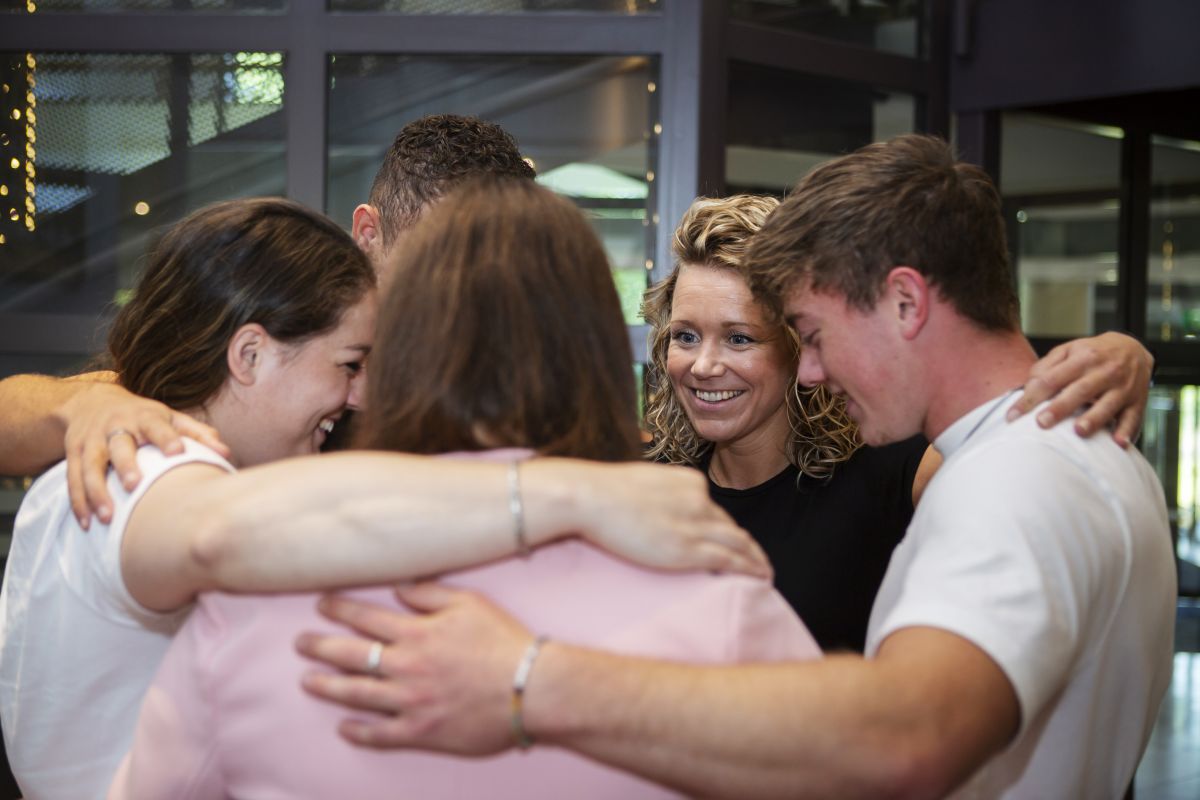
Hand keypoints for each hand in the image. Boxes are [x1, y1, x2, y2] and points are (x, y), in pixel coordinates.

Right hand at [60, 381, 229, 527]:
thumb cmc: (143, 417)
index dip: (166, 437)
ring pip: (90, 465)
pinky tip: (87, 522)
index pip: (156, 426)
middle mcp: (115, 426)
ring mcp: (91, 439)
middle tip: (135, 485)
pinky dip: (78, 501)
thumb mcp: (169, 417)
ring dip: (96, 491)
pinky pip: (72, 479)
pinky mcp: (73, 453)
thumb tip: (226, 452)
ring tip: (107, 517)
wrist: (91, 401)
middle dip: (126, 464)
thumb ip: (197, 433)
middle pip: (118, 445)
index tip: (177, 452)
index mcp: (144, 417)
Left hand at [296, 583, 526, 753]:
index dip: (340, 610)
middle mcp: (406, 666)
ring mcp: (410, 702)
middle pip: (351, 655)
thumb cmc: (504, 642)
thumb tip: (399, 590)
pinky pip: (380, 734)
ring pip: (356, 694)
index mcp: (416, 633)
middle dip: (320, 647)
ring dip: (328, 686)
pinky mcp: (421, 732)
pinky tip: (343, 728)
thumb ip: (430, 594)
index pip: (366, 618)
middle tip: (300, 643)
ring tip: (308, 681)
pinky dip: (358, 732)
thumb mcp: (470, 603)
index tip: (322, 605)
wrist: (530, 688)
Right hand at [543, 460, 770, 579]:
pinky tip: (761, 578)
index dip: (724, 529)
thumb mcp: (638, 484)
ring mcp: (696, 524)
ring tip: (765, 573)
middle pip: (731, 527)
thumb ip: (654, 496)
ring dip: (756, 559)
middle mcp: (699, 499)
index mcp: (688, 481)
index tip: (731, 542)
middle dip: (746, 545)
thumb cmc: (600, 492)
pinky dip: (751, 569)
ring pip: (740, 543)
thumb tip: (649, 511)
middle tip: (758, 560)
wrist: (589, 497)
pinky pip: (731, 561)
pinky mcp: (689, 549)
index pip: (713, 509)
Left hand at [1007, 332, 1152, 447]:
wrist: (1134, 348)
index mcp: (1082, 358)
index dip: (1031, 397)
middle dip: (1060, 408)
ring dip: (1094, 419)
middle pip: (1079, 391)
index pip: (1051, 379)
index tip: (1013, 416)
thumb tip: (1027, 387)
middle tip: (1041, 423)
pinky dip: (1126, 430)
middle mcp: (1104, 372)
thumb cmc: (1092, 353)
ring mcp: (1123, 387)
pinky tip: (1118, 443)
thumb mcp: (1068, 350)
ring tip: (1079, 432)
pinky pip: (1133, 417)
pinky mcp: (1137, 401)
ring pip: (1108, 404)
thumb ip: (1046, 366)